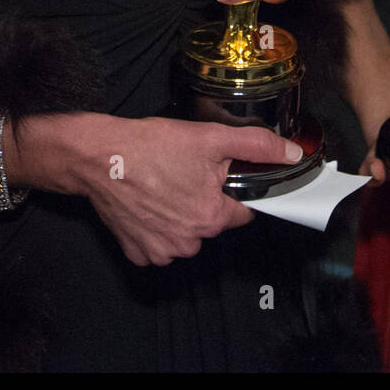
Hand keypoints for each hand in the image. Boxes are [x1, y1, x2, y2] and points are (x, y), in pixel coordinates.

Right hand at [66, 115, 303, 266]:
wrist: (99, 156)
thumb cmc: (151, 146)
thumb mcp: (210, 137)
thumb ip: (256, 145)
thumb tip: (290, 154)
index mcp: (211, 217)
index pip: (242, 211)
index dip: (233, 189)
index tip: (217, 174)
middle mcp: (188, 243)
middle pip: (212, 222)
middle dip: (204, 200)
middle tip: (185, 173)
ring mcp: (160, 251)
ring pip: (186, 234)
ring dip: (180, 215)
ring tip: (163, 185)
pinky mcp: (137, 251)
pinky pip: (158, 243)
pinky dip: (156, 227)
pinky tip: (147, 202)